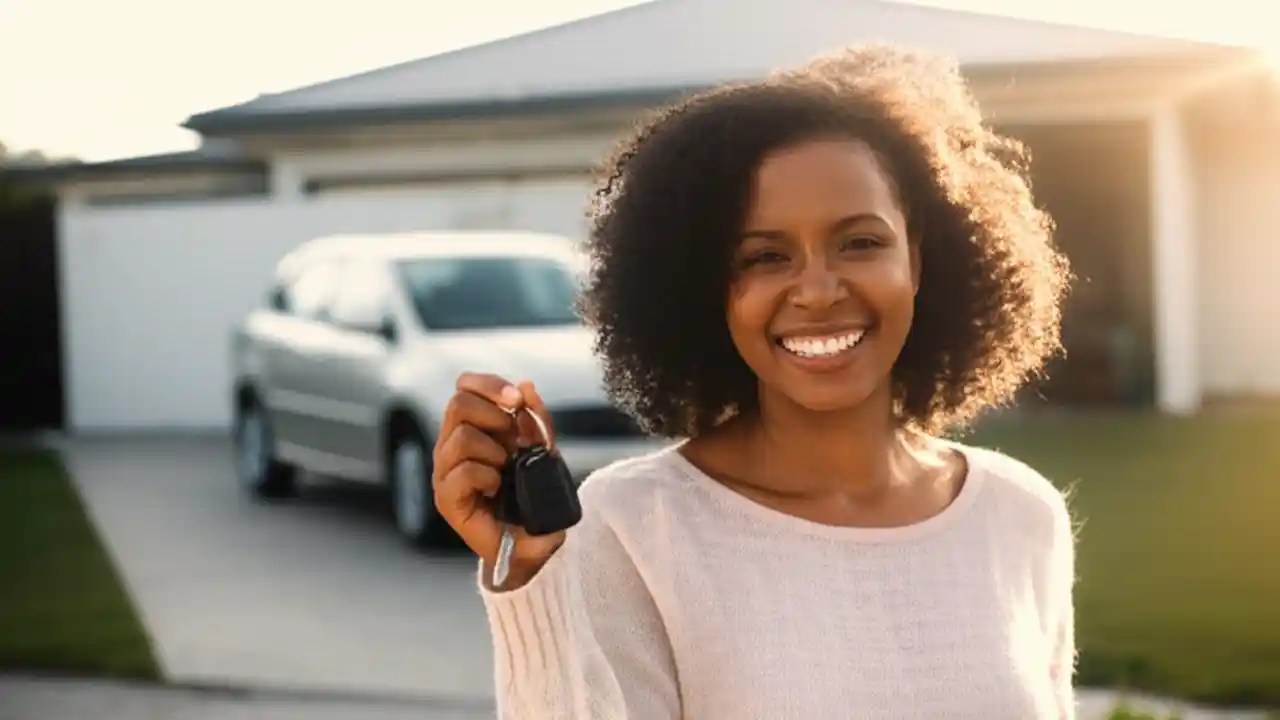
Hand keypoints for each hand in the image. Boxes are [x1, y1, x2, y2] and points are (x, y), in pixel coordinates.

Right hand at [432, 372, 566, 589]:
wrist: (530, 542)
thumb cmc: (532, 495)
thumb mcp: (543, 450)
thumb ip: (537, 419)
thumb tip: (527, 387)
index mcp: (470, 427)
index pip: (464, 386)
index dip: (490, 385)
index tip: (517, 400)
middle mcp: (451, 445)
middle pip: (458, 403)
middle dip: (494, 416)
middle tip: (513, 440)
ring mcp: (445, 471)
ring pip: (462, 436)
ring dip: (494, 450)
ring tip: (505, 469)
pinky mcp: (446, 498)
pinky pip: (464, 471)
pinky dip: (487, 476)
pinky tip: (496, 488)